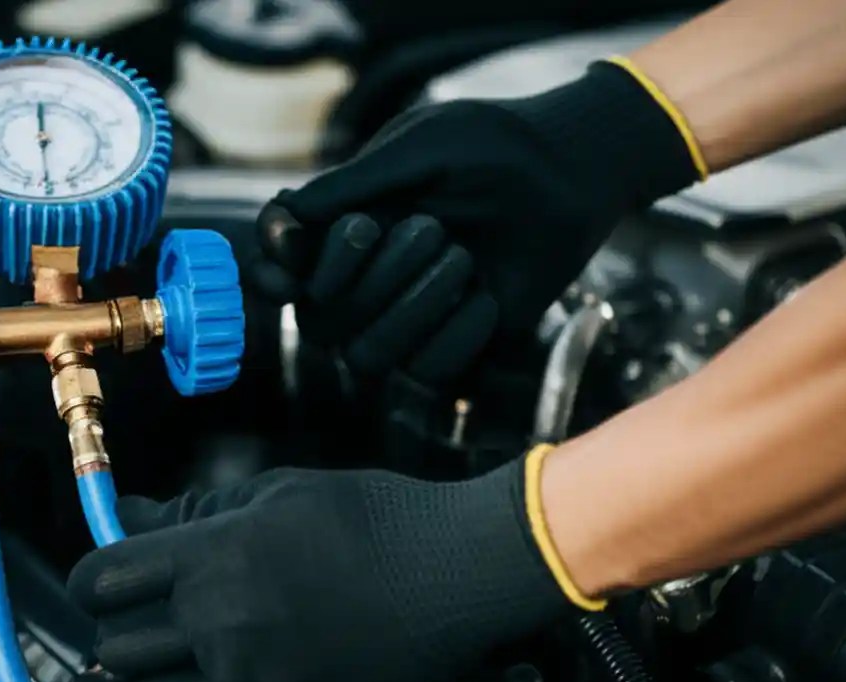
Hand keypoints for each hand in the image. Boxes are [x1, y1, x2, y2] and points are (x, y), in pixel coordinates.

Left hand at [67, 459, 570, 681]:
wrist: (460, 572)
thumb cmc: (378, 518)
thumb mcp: (281, 491)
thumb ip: (196, 511)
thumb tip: (132, 516)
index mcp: (217, 555)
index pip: (103, 579)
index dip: (90, 577)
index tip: (101, 575)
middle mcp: (223, 624)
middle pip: (115, 645)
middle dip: (120, 622)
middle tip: (150, 605)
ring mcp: (255, 681)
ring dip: (156, 674)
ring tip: (190, 645)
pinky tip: (242, 669)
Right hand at [241, 61, 697, 384]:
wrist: (571, 177)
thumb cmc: (492, 148)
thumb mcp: (417, 149)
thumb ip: (347, 185)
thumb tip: (280, 217)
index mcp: (340, 232)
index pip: (276, 273)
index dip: (274, 277)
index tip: (291, 274)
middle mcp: (362, 283)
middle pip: (321, 322)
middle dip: (378, 276)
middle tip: (433, 227)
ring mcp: (403, 322)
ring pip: (368, 356)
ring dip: (418, 305)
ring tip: (465, 258)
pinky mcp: (448, 351)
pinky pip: (429, 369)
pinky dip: (465, 328)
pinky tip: (488, 294)